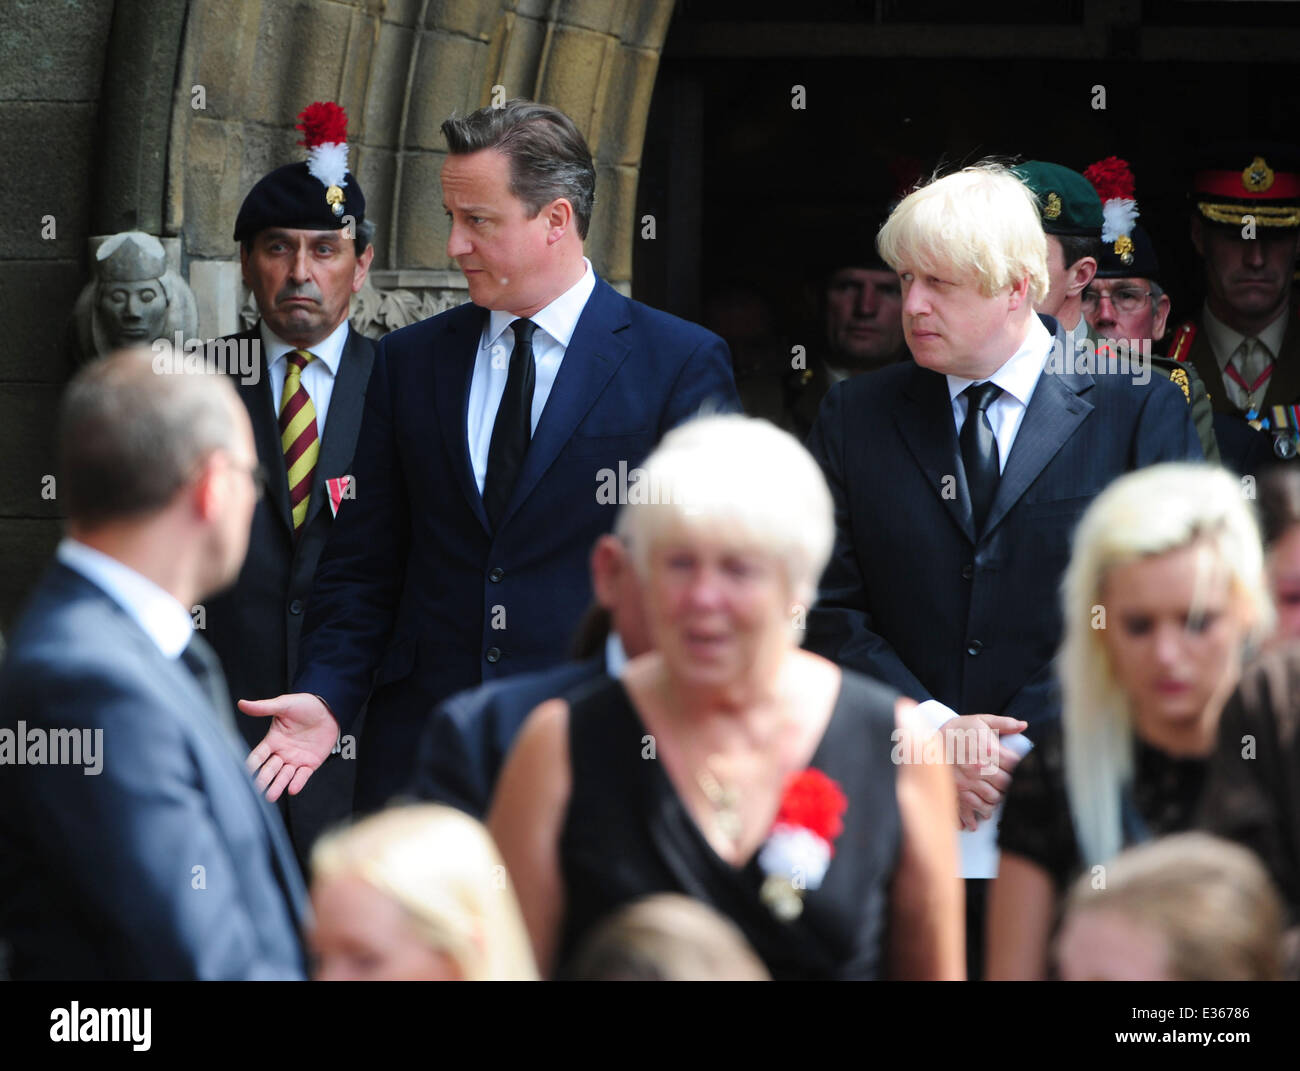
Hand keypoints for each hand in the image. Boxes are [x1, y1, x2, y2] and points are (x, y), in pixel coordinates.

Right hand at [240, 693, 339, 801]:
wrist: (329, 708)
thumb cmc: (305, 705)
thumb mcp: (284, 704)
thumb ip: (264, 707)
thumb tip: (242, 703)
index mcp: (273, 740)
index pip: (258, 755)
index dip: (251, 764)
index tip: (243, 773)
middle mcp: (282, 752)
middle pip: (269, 769)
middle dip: (263, 780)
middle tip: (255, 790)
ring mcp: (296, 759)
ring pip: (284, 776)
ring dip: (277, 786)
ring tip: (270, 796)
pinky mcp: (310, 763)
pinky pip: (303, 776)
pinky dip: (298, 782)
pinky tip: (293, 789)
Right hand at [937, 714, 1026, 831]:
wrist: (929, 738)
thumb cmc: (958, 730)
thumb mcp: (980, 720)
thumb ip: (1004, 723)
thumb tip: (1024, 725)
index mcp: (988, 750)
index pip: (1015, 765)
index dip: (1017, 766)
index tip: (1014, 767)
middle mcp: (978, 768)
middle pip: (1006, 785)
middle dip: (1008, 784)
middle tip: (1004, 781)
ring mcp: (967, 783)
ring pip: (992, 800)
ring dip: (996, 799)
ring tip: (994, 794)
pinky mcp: (956, 793)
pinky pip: (972, 811)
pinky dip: (979, 814)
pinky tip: (981, 813)